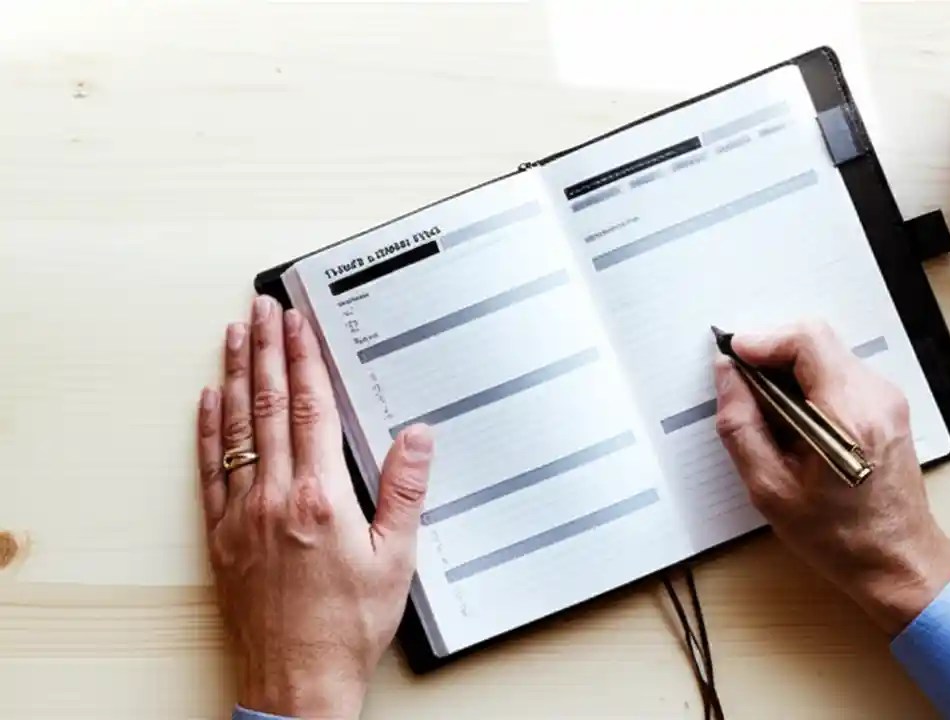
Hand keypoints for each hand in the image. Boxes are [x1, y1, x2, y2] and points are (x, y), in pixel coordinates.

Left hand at [196, 296, 432, 718]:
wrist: (297, 680)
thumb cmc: (347, 627)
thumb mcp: (395, 559)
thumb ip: (404, 491)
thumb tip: (417, 437)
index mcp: (321, 499)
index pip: (309, 411)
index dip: (302, 361)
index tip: (298, 326)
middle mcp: (275, 499)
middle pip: (266, 407)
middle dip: (265, 350)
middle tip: (261, 311)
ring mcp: (242, 516)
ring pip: (235, 429)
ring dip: (233, 376)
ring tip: (233, 337)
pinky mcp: (222, 537)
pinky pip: (210, 469)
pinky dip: (208, 430)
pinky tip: (208, 402)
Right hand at [713, 322, 949, 634]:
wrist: (897, 559)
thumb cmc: (838, 537)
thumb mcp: (769, 489)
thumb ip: (740, 425)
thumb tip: (727, 375)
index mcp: (848, 417)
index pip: (806, 341)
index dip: (762, 339)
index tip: (733, 356)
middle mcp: (876, 398)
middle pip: (816, 340)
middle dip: (771, 353)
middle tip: (742, 383)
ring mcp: (887, 399)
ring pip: (827, 354)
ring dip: (789, 370)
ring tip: (768, 411)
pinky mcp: (888, 405)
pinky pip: (840, 372)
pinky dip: (809, 383)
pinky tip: (795, 420)